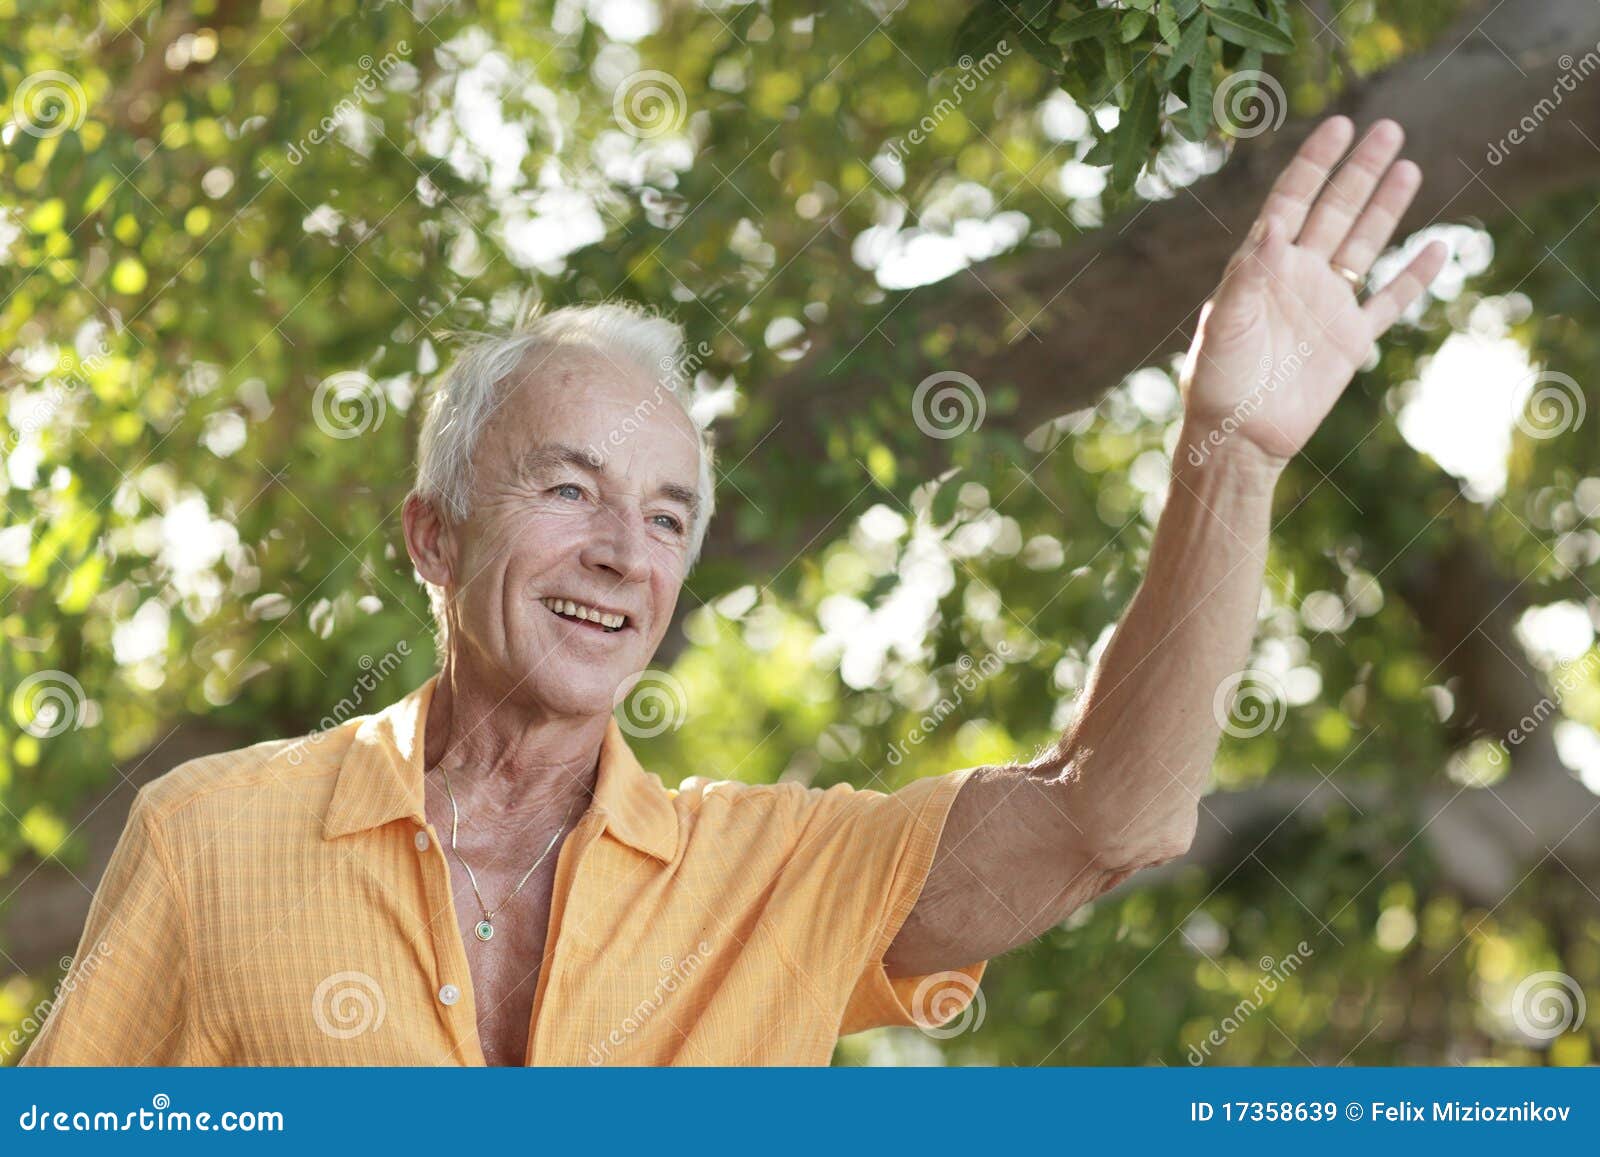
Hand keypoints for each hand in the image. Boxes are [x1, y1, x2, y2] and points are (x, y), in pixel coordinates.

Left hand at [1178, 116, 1448, 468]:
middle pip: (1334, 212)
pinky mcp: (1349, 341)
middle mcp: (1295, 278)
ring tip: (1408, 165)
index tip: (1338, 125)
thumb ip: (1249, 275)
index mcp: (1260, 267)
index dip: (1313, 164)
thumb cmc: (1217, 382)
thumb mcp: (1226, 324)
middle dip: (1358, 171)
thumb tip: (1274, 229)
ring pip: (1364, 245)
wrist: (1239, 439)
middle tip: (1388, 129)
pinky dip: (1414, 277)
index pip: (1290, 202)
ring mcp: (1325, 306)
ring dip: (1386, 207)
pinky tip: (1437, 247)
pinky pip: (1389, 301)